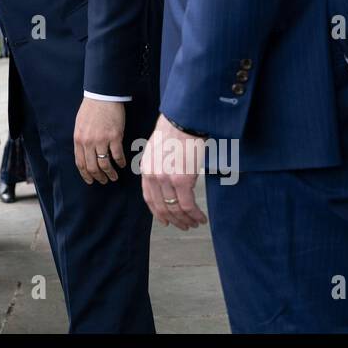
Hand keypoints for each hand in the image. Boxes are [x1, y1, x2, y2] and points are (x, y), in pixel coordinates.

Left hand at [73, 97, 126, 183]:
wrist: (102, 96)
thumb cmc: (91, 109)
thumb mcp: (80, 125)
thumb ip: (81, 140)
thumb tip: (85, 154)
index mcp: (79, 139)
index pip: (80, 163)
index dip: (85, 174)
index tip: (90, 181)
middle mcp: (89, 142)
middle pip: (92, 167)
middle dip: (98, 177)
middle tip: (103, 181)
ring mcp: (102, 140)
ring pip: (105, 164)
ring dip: (110, 173)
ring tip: (113, 177)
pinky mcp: (115, 137)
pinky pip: (117, 155)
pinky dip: (120, 162)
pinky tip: (122, 164)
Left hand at [139, 115, 208, 230]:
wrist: (182, 121)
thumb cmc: (174, 132)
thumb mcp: (157, 150)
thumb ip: (157, 168)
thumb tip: (165, 182)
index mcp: (146, 169)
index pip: (149, 198)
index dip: (158, 213)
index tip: (166, 221)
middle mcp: (153, 176)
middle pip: (162, 207)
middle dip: (174, 220)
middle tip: (184, 226)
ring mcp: (166, 179)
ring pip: (176, 209)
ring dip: (186, 220)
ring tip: (195, 224)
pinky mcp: (182, 180)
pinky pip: (188, 205)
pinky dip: (195, 215)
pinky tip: (201, 218)